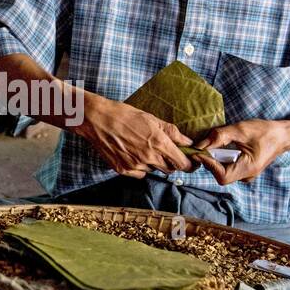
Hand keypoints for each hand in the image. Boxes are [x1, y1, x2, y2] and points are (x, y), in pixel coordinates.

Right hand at [77, 96, 195, 178]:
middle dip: (171, 162)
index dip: (190, 165)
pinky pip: (140, 173)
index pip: (182, 163)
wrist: (97, 119)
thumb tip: (188, 142)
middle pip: (169, 169)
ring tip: (143, 148)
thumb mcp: (151, 118)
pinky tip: (133, 153)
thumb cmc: (124, 115)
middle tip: (166, 152)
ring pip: (153, 171)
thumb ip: (172, 132)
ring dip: (154, 163)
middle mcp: (148, 157)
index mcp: (158, 143)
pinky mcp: (123, 170)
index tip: (192, 163)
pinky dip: (140, 167)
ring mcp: (135, 165)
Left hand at [192, 119, 289, 185]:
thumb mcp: (241, 129)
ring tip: (215, 144)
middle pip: (221, 174)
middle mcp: (247, 176)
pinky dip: (222, 158)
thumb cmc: (265, 131)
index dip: (208, 165)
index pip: (222, 176)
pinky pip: (229, 167)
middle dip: (210, 160)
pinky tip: (223, 147)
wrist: (283, 135)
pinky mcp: (244, 170)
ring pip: (223, 171)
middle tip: (204, 146)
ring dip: (215, 159)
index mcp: (249, 169)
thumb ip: (220, 136)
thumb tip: (200, 144)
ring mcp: (246, 174)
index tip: (199, 152)